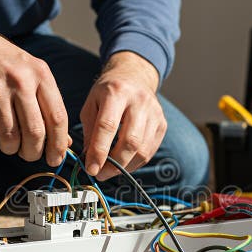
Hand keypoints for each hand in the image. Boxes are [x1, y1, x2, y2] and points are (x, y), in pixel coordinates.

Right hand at [0, 11, 70, 165]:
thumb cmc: (5, 63)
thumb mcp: (32, 74)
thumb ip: (49, 105)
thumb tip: (66, 142)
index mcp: (40, 74)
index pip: (58, 117)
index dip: (59, 144)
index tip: (56, 159)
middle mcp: (20, 81)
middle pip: (35, 133)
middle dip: (33, 152)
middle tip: (29, 154)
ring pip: (10, 139)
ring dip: (11, 149)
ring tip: (10, 142)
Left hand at [81, 51, 165, 179]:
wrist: (134, 77)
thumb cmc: (108, 92)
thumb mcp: (91, 104)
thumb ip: (89, 131)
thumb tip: (90, 161)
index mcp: (117, 92)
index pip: (108, 126)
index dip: (99, 151)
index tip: (91, 169)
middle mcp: (139, 101)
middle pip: (130, 141)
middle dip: (114, 164)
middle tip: (100, 174)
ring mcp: (154, 113)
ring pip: (142, 150)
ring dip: (124, 167)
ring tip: (110, 170)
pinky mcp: (162, 124)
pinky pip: (150, 151)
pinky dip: (135, 163)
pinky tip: (124, 164)